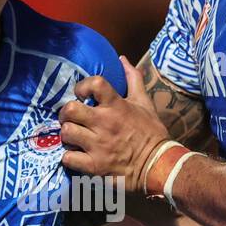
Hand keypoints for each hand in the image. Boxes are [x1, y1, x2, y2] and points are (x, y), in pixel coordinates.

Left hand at [58, 56, 170, 193]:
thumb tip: (122, 59)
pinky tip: (76, 156)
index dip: (82, 86)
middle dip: (66, 113)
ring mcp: (98, 145)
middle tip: (72, 118)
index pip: (94, 84)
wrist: (158, 164)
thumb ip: (133, 79)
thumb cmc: (151, 132)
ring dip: (67, 135)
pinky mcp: (94, 166)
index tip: (81, 94)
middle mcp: (104, 123)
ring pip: (67, 133)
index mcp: (116, 106)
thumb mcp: (144, 102)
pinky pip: (68, 158)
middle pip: (70, 109)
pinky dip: (69, 158)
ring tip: (74, 137)